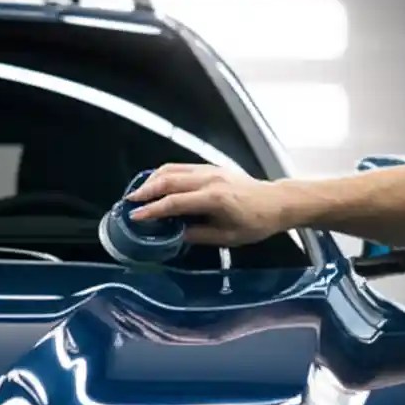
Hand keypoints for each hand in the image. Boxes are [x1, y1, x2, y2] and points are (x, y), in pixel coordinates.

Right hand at [126, 164, 289, 245]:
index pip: (175, 202)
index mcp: (215, 199)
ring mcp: (210, 170)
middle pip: (169, 180)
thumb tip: (174, 233)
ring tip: (138, 193)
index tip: (135, 217)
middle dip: (146, 191)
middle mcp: (210, 180)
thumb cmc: (255, 223)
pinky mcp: (211, 167)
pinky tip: (156, 183)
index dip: (152, 210)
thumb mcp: (227, 237)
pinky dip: (165, 174)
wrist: (275, 202)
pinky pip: (181, 167)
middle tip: (129, 202)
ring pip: (172, 169)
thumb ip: (198, 235)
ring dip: (152, 179)